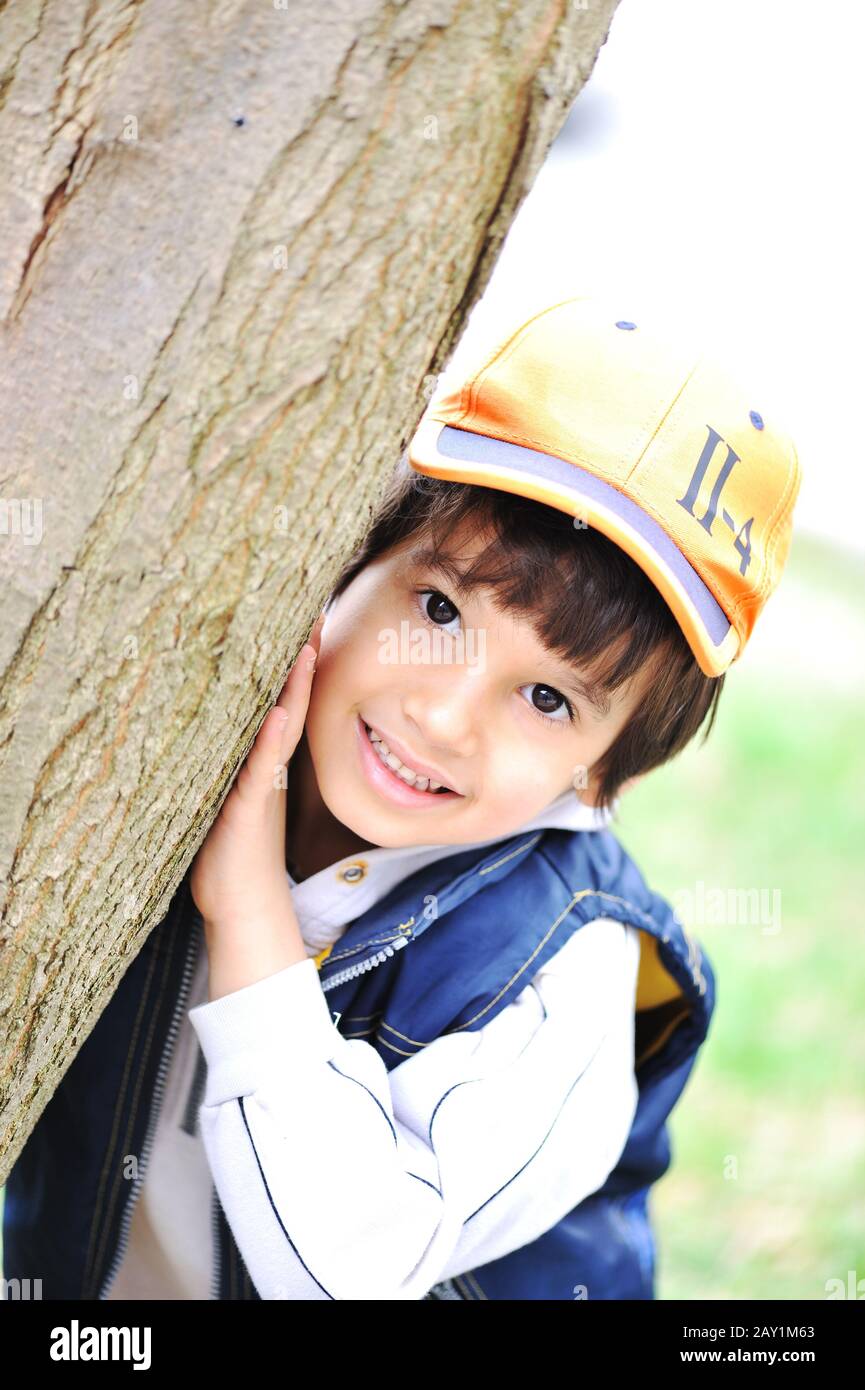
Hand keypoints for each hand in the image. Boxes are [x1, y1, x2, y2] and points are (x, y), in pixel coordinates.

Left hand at [189, 613, 324, 931]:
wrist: (238, 908)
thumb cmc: (227, 857)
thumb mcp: (223, 801)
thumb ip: (229, 768)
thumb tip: (222, 733)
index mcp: (260, 764)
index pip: (279, 705)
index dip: (292, 668)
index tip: (304, 626)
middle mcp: (265, 771)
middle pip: (288, 706)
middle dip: (302, 663)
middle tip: (316, 617)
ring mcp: (260, 789)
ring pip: (280, 730)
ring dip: (295, 691)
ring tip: (306, 649)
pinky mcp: (248, 812)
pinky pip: (260, 770)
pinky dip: (270, 741)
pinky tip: (278, 713)